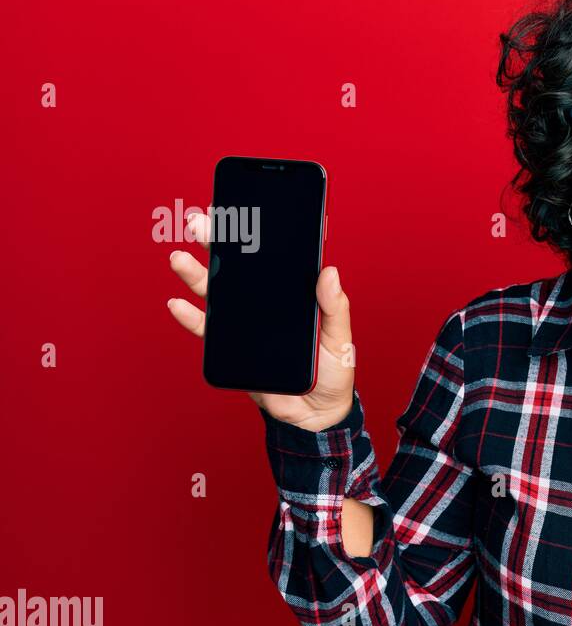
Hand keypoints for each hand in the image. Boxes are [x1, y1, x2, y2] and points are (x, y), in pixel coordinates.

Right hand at [166, 210, 356, 430]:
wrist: (316, 414)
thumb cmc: (333, 373)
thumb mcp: (340, 339)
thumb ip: (334, 308)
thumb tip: (330, 272)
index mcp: (291, 295)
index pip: (270, 260)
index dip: (254, 235)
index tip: (240, 211)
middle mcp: (265, 304)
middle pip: (237, 269)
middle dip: (217, 244)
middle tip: (200, 223)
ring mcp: (246, 324)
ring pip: (216, 293)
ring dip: (196, 275)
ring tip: (179, 258)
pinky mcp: (233, 348)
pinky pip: (207, 331)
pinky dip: (191, 318)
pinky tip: (177, 304)